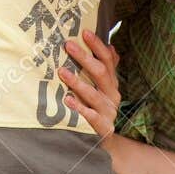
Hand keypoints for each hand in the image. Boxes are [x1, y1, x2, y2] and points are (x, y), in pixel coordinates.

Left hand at [59, 29, 121, 145]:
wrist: (105, 142)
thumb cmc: (97, 109)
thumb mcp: (103, 89)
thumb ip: (107, 68)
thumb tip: (111, 46)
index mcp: (112, 83)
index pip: (108, 60)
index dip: (97, 45)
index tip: (84, 32)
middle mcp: (112, 95)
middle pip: (101, 73)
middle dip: (84, 57)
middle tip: (68, 45)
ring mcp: (108, 111)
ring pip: (94, 94)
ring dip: (77, 82)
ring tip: (62, 72)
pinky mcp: (102, 128)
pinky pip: (91, 116)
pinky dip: (79, 108)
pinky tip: (68, 100)